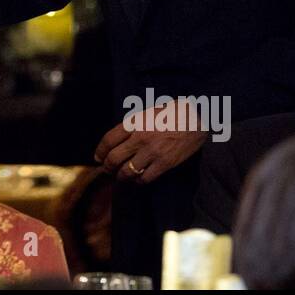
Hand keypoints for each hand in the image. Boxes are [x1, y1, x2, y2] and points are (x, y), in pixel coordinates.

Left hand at [93, 102, 208, 183]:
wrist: (196, 118)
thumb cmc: (171, 113)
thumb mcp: (147, 112)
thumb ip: (133, 125)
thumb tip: (118, 141)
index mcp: (134, 122)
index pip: (108, 140)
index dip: (100, 152)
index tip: (98, 158)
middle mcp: (140, 138)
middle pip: (114, 158)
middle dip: (107, 167)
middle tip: (108, 170)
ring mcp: (152, 152)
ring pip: (127, 172)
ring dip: (121, 177)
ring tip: (121, 177)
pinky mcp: (165, 163)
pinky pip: (145, 178)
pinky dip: (138, 182)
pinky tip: (138, 180)